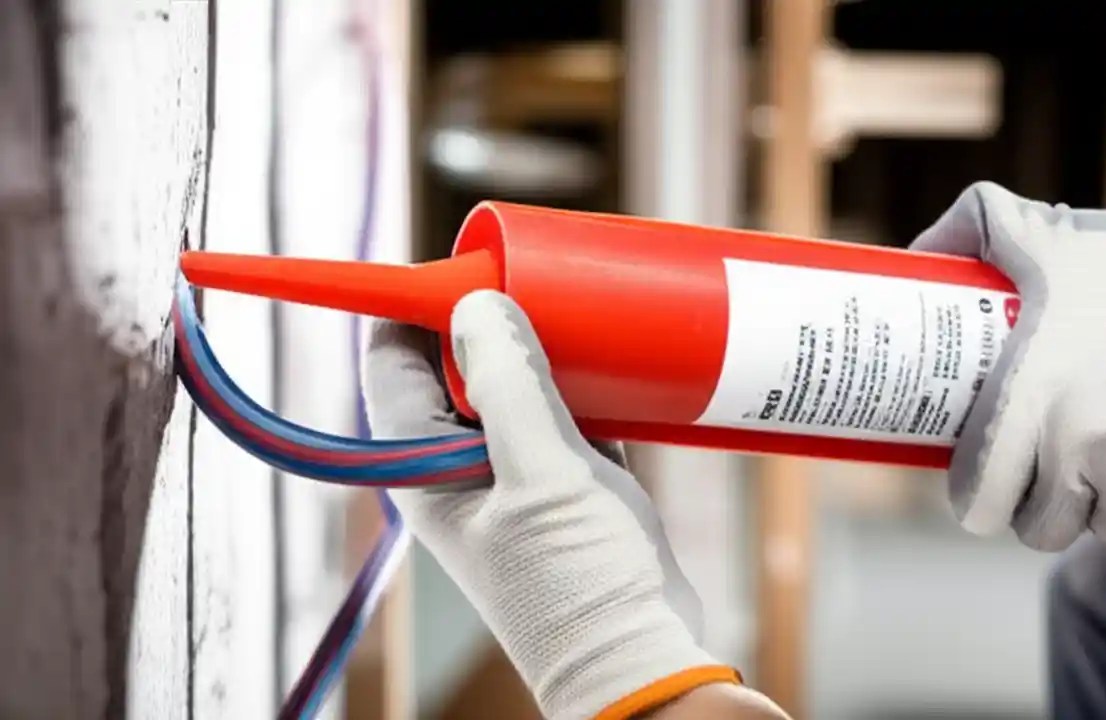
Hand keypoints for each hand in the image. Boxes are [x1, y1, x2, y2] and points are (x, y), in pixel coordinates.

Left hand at [362, 290, 736, 718]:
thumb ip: (510, 384)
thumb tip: (478, 304)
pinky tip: (613, 354)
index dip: (415, 306)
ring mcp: (515, 475)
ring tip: (582, 303)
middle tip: (540, 274)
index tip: (466, 265)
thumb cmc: (577, 585)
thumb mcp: (542, 474)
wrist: (640, 658)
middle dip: (490, 315)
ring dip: (542, 345)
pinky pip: (563, 410)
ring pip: (514, 383)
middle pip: (455, 363)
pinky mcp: (565, 483)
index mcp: (425, 466)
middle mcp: (459, 466)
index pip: (392, 363)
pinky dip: (581, 380)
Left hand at [909, 182, 1105, 550]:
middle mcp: (1073, 444)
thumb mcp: (1049, 236)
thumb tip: (920, 250)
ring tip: (1074, 465)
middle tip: (1026, 470)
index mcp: (1030, 395)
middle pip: (1031, 524)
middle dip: (1023, 506)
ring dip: (1074, 507)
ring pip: (1083, 527)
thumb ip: (976, 226)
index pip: (979, 493)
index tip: (975, 476)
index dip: (971, 495)